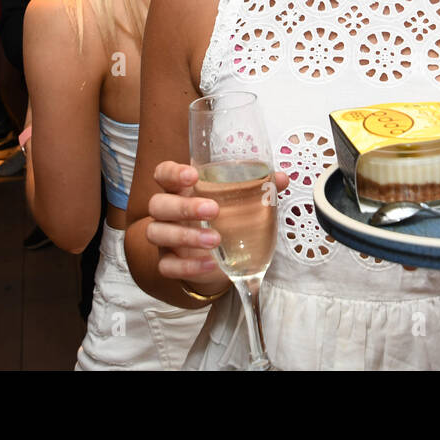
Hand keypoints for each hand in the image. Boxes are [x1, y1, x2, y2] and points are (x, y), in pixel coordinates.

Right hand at [145, 161, 288, 295]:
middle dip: (184, 207)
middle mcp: (167, 212)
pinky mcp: (168, 262)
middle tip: (213, 210)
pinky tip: (210, 264)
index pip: (163, 174)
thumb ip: (257, 187)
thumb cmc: (222, 217)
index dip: (172, 172)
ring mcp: (164, 238)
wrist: (214, 257)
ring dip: (186, 237)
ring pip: (157, 233)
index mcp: (181, 189)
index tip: (192, 175)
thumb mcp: (237, 200)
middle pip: (158, 204)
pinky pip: (167, 266)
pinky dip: (187, 266)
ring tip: (215, 240)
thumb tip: (282, 178)